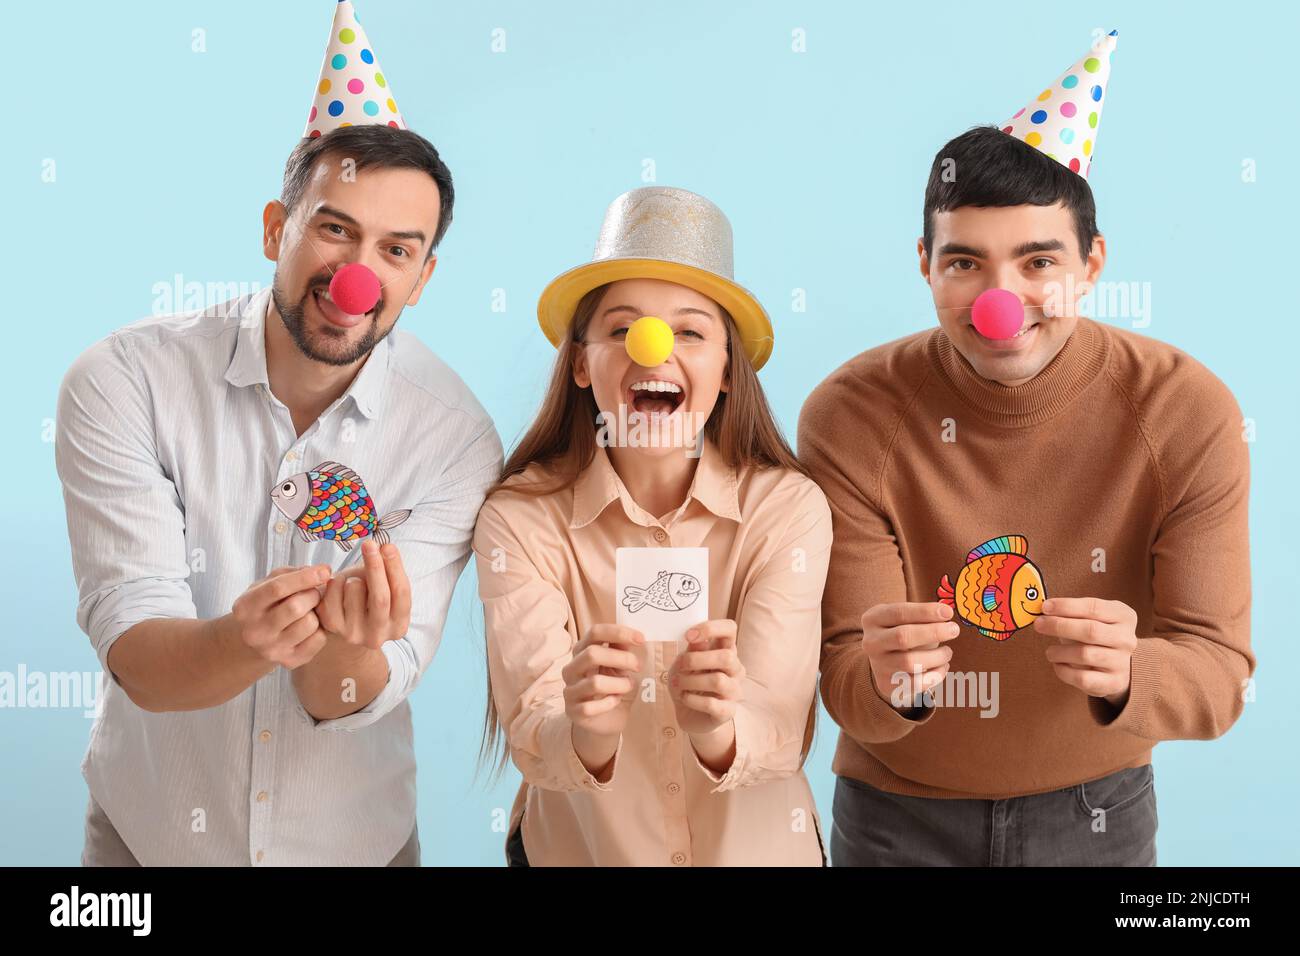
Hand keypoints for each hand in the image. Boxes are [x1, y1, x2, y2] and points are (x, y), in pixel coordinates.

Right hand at [228, 564, 331, 668]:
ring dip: (316, 613)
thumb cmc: (265, 605)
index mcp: (245, 607)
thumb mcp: (267, 584)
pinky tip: (310, 626)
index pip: (277, 588)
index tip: (325, 570)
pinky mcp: (289, 662)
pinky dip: (321, 629)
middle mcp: (255, 631)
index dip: (305, 577)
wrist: (253, 641)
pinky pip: (318, 640)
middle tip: (313, 593)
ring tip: (309, 611)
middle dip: (312, 595)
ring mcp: (271, 650)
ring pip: (310, 624)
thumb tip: (322, 572)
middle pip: (296, 607)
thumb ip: (291, 574)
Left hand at [316, 540, 411, 649]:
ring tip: (354, 582)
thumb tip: (386, 549)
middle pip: (380, 597)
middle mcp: (378, 636)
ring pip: (355, 589)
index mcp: (399, 626)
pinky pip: (334, 591)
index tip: (388, 546)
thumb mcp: (386, 587)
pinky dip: (336, 580)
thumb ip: (389, 572)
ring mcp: (353, 634)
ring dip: (354, 576)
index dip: (395, 567)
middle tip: (369, 544)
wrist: (345, 621)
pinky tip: (339, 586)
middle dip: (376, 566)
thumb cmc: (369, 598)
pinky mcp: (332, 627)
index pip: (401, 594)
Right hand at [562, 624, 644, 737]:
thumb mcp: (620, 667)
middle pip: (592, 654)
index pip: (594, 632)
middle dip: (621, 658)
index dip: (618, 632)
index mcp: (582, 651)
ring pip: (595, 682)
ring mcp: (570, 690)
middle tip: (638, 666)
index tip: (640, 639)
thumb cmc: (613, 689)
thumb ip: (622, 651)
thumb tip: (633, 637)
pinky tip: (616, 701)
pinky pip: (592, 706)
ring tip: (628, 686)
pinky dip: (610, 703)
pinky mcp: (573, 711)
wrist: (606, 721)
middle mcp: (571, 669)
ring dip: (619, 684)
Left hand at [668, 620, 743, 734]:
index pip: (730, 629)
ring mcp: (734, 691)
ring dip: (690, 681)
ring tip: (678, 684)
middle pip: (727, 656)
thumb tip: (696, 638)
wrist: (689, 715)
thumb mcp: (684, 663)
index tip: (688, 636)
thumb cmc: (688, 684)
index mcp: (725, 650)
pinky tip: (685, 698)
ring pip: (718, 680)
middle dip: (696, 660)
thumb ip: (692, 650)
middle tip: (681, 666)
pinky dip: (692, 699)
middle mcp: (735, 669)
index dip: (711, 628)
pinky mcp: (728, 711)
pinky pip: (711, 703)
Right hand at [861, 602, 960, 709]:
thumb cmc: (901, 631)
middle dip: (933, 633)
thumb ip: (922, 616)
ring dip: (937, 656)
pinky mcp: (887, 684)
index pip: (899, 613)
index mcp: (873, 619)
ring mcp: (878, 665)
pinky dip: (936, 674)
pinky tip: (943, 666)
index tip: (949, 612)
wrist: (884, 661)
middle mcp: (871, 642)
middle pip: (903, 637)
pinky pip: (917, 683)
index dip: (925, 612)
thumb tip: (946, 614)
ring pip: (911, 662)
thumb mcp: (904, 618)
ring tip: (948, 652)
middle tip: (954, 630)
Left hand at [1036, 597, 1136, 707]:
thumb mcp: (1091, 619)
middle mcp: (1126, 639)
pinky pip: (1083, 678)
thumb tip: (1043, 610)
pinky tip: (1058, 665)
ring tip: (1050, 652)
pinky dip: (1063, 671)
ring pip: (1085, 654)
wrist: (1117, 666)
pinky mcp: (1114, 682)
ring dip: (1059, 651)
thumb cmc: (1096, 637)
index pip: (1094, 607)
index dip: (1066, 606)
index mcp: (1123, 616)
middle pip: (1090, 631)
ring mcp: (1122, 662)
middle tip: (1039, 625)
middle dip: (1059, 626)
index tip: (1045, 607)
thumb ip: (1071, 613)